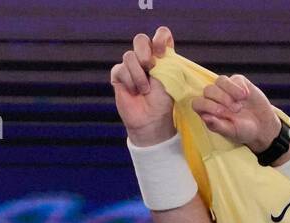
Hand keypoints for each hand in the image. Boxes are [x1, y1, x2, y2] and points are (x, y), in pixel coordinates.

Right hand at [110, 27, 175, 144]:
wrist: (152, 120)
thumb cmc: (164, 102)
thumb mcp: (171, 78)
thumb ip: (166, 60)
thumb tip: (156, 49)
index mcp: (161, 55)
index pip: (161, 34)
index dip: (160, 38)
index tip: (162, 53)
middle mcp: (145, 57)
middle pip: (140, 39)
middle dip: (145, 53)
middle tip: (151, 68)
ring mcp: (131, 66)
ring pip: (129, 56)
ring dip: (139, 75)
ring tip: (144, 90)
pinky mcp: (118, 75)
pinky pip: (120, 69)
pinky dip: (129, 82)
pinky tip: (134, 92)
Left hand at [192, 74, 280, 151]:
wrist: (262, 126)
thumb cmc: (243, 131)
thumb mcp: (231, 132)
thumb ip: (217, 126)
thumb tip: (205, 117)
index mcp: (209, 112)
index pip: (197, 103)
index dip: (207, 105)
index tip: (222, 113)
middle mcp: (215, 98)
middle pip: (208, 90)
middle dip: (221, 99)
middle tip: (235, 110)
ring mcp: (226, 88)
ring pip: (220, 81)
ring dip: (230, 92)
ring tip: (240, 104)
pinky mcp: (238, 82)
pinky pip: (234, 79)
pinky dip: (239, 88)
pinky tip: (246, 96)